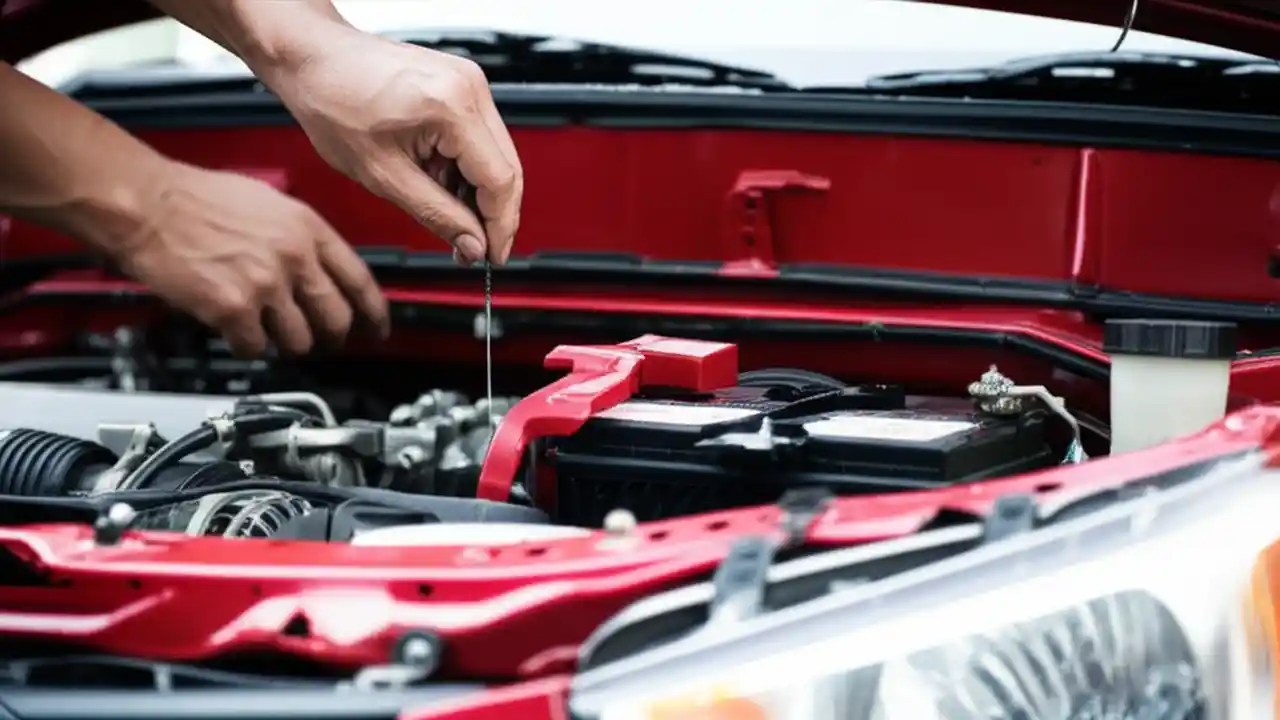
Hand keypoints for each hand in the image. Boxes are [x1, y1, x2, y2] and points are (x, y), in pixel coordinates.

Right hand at [111, 162, 388, 357]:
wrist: (147, 203)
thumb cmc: (196, 198)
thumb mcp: (269, 203)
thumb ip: (301, 238)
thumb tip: (320, 270)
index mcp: (308, 228)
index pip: (360, 281)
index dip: (374, 313)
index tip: (376, 330)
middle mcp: (295, 257)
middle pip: (336, 319)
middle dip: (331, 338)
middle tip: (321, 343)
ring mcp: (266, 285)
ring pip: (299, 341)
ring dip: (285, 343)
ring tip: (266, 329)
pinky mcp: (234, 310)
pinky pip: (255, 348)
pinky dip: (246, 346)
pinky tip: (235, 330)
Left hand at [263, 24, 522, 265]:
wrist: (314, 58)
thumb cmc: (334, 101)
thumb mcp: (383, 175)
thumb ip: (436, 214)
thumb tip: (473, 244)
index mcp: (452, 107)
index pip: (499, 180)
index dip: (500, 226)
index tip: (492, 256)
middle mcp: (469, 88)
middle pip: (507, 168)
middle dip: (493, 214)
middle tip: (474, 247)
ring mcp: (469, 82)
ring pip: (496, 154)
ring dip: (479, 193)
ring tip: (450, 217)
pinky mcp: (461, 84)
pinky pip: (481, 137)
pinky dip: (468, 168)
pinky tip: (444, 186)